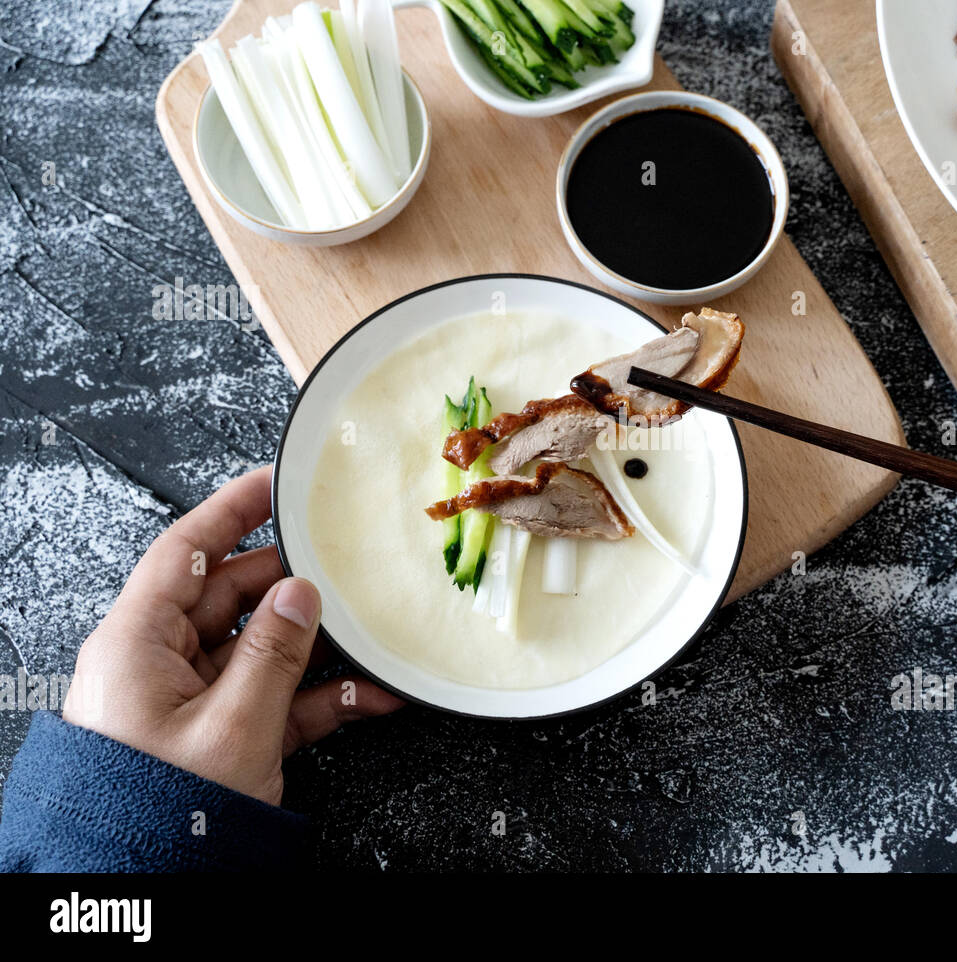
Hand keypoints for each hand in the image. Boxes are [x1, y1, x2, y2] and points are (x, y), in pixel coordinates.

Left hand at [63, 466, 402, 805]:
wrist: (140, 888)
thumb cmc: (156, 809)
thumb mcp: (229, 724)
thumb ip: (273, 651)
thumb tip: (301, 593)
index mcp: (138, 642)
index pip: (185, 551)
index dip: (232, 510)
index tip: (276, 482)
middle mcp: (161, 662)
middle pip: (233, 596)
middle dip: (293, 585)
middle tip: (343, 565)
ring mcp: (194, 700)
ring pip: (263, 648)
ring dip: (319, 648)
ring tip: (369, 635)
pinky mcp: (222, 735)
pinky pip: (278, 699)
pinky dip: (322, 697)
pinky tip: (372, 695)